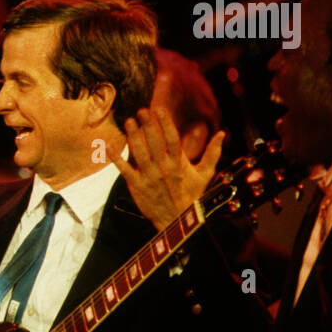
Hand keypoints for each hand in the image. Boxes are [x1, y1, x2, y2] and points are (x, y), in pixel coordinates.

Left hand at [113, 107, 224, 230]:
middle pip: (154, 142)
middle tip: (141, 111)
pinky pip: (124, 169)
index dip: (165, 123)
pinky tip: (108, 145)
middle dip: (147, 125)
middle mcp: (164, 168)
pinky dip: (116, 157)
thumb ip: (212, 153)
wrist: (177, 221)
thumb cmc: (191, 196)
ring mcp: (149, 177)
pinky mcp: (137, 186)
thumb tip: (223, 133)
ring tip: (128, 121)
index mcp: (179, 163)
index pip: (171, 138)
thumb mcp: (205, 174)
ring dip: (133, 136)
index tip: (158, 109)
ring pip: (139, 153)